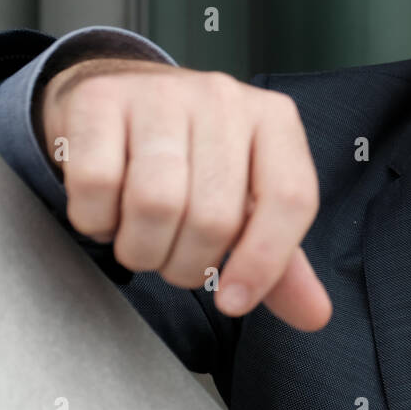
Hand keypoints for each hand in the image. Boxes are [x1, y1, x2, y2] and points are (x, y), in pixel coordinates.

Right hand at [40, 58, 330, 330]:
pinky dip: (96, 220)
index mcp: (273, 121)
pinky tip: (106, 210)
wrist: (121, 96)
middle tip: (171, 258)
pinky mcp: (99, 100)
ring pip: (156, 203)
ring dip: (140, 248)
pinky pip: (96, 185)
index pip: (291, 198)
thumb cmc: (191, 157)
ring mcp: (160, 95)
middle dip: (185, 265)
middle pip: (215, 216)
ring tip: (139, 238)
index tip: (233, 300)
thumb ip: (279, 260)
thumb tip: (314, 314)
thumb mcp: (245, 200)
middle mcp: (223, 99)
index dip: (264, 262)